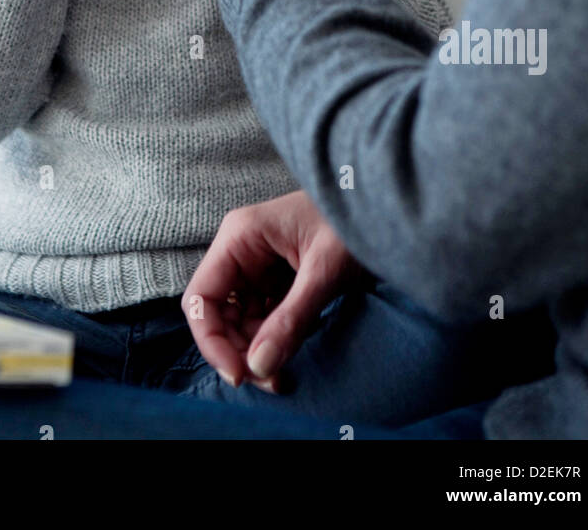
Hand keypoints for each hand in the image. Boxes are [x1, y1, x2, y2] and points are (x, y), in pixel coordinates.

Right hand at [182, 190, 372, 391]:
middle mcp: (241, 251)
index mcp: (240, 237)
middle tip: (270, 382)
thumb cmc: (352, 223)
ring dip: (255, 352)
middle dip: (238, 352)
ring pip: (239, 321)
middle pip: (218, 314)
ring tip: (281, 378)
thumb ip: (291, 318)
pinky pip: (262, 318)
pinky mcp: (277, 280)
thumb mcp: (324, 271)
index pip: (202, 297)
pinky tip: (289, 356)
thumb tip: (258, 367)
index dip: (212, 341)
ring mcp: (258, 266)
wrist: (386, 205)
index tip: (238, 374)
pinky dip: (272, 342)